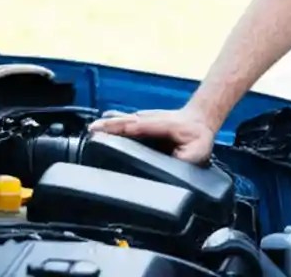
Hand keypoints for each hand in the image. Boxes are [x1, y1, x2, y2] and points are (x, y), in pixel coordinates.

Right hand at [88, 107, 216, 163]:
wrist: (200, 121)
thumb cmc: (198, 138)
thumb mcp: (196, 153)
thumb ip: (183, 161)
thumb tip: (171, 170)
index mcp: (162, 125)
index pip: (137, 126)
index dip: (119, 128)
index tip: (102, 130)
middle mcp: (149, 120)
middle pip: (125, 121)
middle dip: (108, 126)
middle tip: (90, 132)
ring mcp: (144, 119)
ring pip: (122, 120)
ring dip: (106, 126)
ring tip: (90, 132)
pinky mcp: (140, 123)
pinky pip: (123, 124)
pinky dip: (110, 126)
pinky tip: (98, 131)